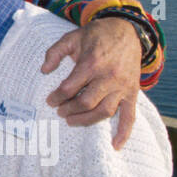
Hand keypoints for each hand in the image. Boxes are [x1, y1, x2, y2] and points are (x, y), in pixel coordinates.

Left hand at [41, 17, 140, 148]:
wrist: (127, 30)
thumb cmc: (96, 35)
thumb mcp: (71, 37)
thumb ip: (54, 52)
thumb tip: (44, 71)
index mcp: (91, 63)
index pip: (70, 88)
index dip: (57, 97)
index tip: (50, 100)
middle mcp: (108, 77)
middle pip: (86, 103)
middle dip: (69, 110)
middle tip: (60, 111)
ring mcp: (122, 87)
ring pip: (104, 112)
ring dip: (86, 120)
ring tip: (72, 120)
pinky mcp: (132, 93)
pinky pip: (130, 116)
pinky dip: (124, 133)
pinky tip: (116, 145)